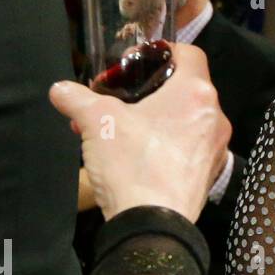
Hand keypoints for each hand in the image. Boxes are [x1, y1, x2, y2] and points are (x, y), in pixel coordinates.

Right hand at [49, 42, 231, 223]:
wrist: (152, 223)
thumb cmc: (132, 162)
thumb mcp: (96, 122)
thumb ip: (77, 98)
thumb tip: (60, 90)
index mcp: (196, 93)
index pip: (190, 54)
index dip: (165, 51)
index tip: (140, 61)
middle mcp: (215, 116)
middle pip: (184, 89)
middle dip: (148, 92)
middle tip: (118, 100)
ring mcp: (215, 147)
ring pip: (184, 120)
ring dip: (153, 119)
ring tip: (117, 131)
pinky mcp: (209, 174)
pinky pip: (188, 147)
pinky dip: (165, 144)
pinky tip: (134, 156)